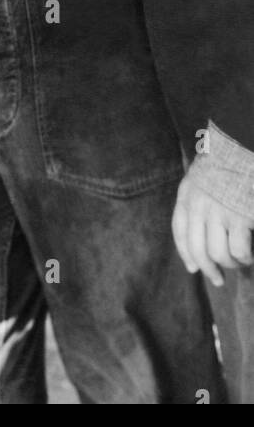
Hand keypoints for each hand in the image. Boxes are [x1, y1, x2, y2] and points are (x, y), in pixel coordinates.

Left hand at [172, 161, 253, 287]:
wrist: (240, 147)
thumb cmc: (226, 164)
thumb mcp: (201, 179)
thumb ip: (197, 202)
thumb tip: (202, 232)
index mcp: (187, 196)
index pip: (180, 232)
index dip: (185, 253)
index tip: (193, 268)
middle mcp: (198, 207)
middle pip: (197, 249)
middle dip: (207, 269)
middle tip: (218, 279)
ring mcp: (218, 213)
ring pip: (218, 253)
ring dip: (230, 264)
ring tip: (240, 263)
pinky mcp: (240, 217)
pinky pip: (238, 250)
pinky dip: (244, 257)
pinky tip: (249, 255)